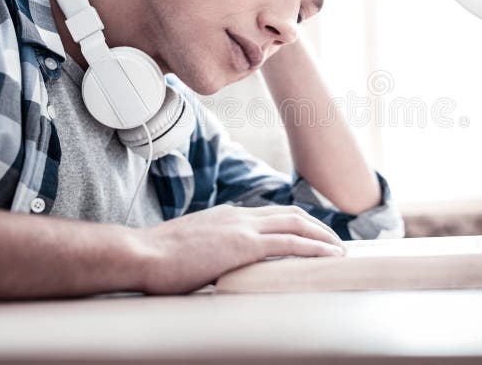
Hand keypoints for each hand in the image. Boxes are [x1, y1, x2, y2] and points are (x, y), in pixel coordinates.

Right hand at [134, 204, 345, 294]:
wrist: (140, 255)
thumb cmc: (157, 259)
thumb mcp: (191, 249)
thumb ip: (211, 251)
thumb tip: (218, 266)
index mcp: (227, 216)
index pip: (270, 214)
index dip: (295, 223)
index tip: (310, 235)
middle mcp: (239, 215)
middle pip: (290, 214)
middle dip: (316, 227)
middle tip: (334, 243)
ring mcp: (242, 227)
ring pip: (296, 224)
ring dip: (322, 236)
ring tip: (340, 251)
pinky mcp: (243, 244)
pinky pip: (289, 243)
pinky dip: (314, 248)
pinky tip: (329, 257)